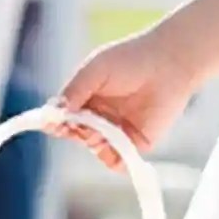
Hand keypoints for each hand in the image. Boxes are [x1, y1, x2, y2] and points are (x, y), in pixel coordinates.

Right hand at [50, 29, 199, 169]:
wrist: (170, 62)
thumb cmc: (132, 59)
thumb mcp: (95, 70)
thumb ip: (75, 90)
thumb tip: (54, 112)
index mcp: (87, 98)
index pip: (63, 116)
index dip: (54, 121)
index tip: (48, 122)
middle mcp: (100, 117)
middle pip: (76, 133)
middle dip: (72, 130)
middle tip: (74, 123)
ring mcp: (119, 131)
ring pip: (95, 147)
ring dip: (91, 142)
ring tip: (96, 130)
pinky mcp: (138, 142)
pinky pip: (119, 159)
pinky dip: (112, 158)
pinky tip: (109, 147)